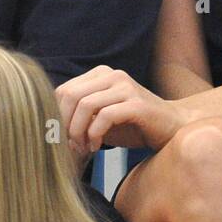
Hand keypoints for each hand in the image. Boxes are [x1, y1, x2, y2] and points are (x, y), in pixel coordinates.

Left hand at [56, 66, 186, 158]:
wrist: (172, 128)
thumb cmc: (133, 125)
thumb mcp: (100, 117)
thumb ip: (80, 115)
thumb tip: (50, 126)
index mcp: (101, 74)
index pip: (63, 90)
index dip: (57, 116)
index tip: (62, 138)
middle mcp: (112, 75)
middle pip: (70, 95)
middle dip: (65, 124)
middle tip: (71, 145)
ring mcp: (125, 87)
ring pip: (85, 105)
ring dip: (79, 132)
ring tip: (84, 147)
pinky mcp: (137, 104)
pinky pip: (105, 116)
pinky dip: (95, 135)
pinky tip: (97, 147)